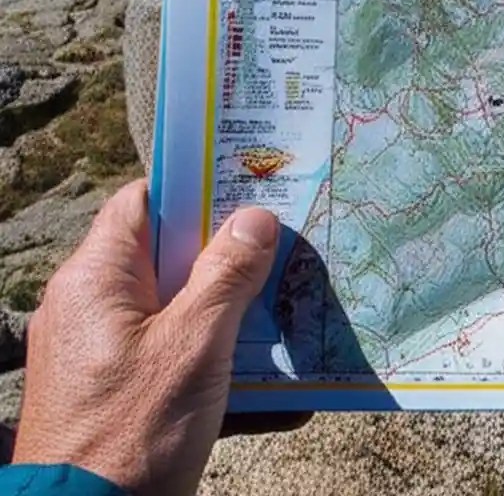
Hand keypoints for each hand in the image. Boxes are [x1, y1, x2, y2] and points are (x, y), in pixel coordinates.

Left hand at [12, 180, 309, 493]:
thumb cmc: (135, 431)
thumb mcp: (193, 346)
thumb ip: (226, 276)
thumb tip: (255, 217)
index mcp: (95, 281)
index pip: (142, 204)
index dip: (197, 191)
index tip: (252, 188)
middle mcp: (91, 309)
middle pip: (169, 260)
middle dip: (233, 259)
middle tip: (291, 251)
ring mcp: (104, 354)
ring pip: (182, 314)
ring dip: (238, 319)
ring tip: (296, 318)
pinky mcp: (121, 395)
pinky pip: (180, 364)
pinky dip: (224, 372)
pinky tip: (282, 395)